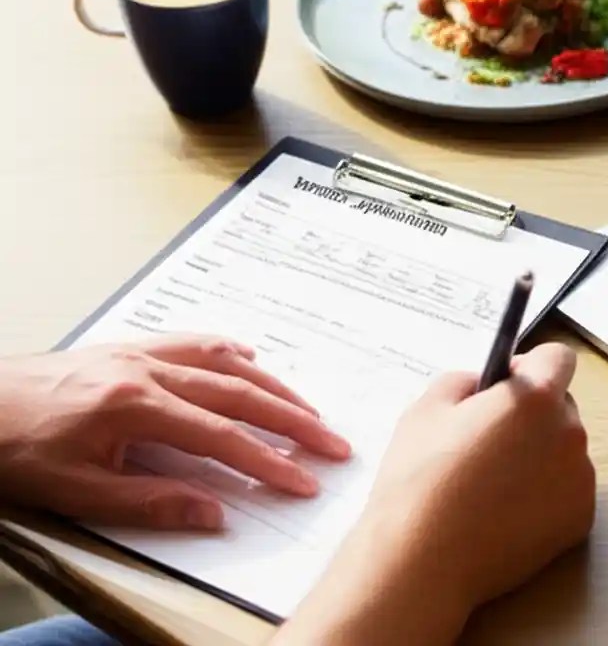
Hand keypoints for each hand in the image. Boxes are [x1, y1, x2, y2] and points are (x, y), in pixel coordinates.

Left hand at [0, 335, 350, 530]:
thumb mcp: (75, 491)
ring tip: (308, 408)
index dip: (269, 462)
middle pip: (238, 394)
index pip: (221, 438)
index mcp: (134, 406)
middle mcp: (145, 370)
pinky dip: (229, 352)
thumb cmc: (12, 448)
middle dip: (292, 420)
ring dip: (272, 387)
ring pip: (224, 363)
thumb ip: (149, 502)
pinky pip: (192, 340)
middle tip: (332, 442)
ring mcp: (138, 353)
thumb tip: (214, 512)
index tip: (304, 481)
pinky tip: (250, 360)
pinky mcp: (126, 348)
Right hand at [274, 343, 594, 645]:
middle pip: (561, 406)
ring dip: (539, 455)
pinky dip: (544, 494)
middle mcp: (569, 433)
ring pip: (564, 450)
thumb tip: (485, 384)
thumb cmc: (420, 482)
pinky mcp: (581, 518)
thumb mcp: (427, 409)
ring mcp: (580, 479)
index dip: (529, 366)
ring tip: (490, 485)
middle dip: (531, 414)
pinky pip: (567, 490)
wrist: (424, 562)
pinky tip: (504, 512)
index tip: (505, 385)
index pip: (558, 357)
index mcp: (534, 397)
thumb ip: (465, 381)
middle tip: (488, 441)